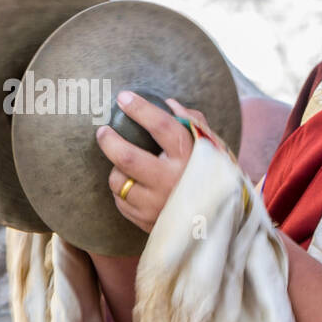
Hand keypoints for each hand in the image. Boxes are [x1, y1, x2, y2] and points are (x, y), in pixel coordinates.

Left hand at [96, 91, 210, 233]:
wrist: (219, 222)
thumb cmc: (212, 178)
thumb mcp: (213, 149)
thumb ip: (194, 124)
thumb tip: (169, 103)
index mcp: (191, 159)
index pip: (162, 127)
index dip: (140, 109)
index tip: (124, 98)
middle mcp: (173, 181)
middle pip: (127, 157)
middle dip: (109, 140)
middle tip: (103, 131)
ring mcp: (158, 204)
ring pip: (119, 181)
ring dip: (117, 170)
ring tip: (125, 167)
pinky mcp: (147, 221)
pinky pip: (121, 202)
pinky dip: (124, 192)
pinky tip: (135, 188)